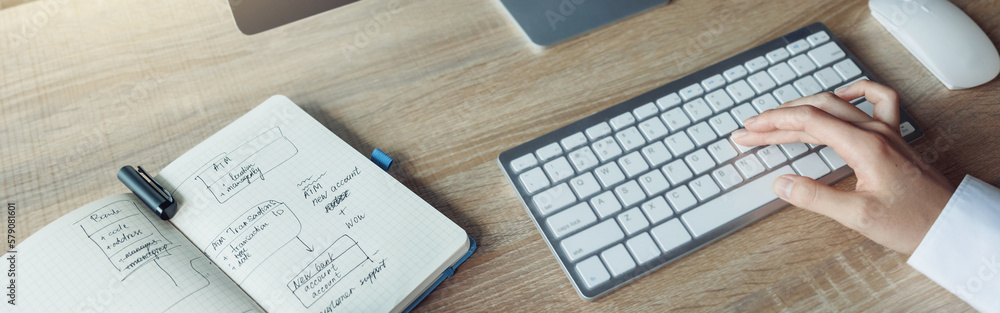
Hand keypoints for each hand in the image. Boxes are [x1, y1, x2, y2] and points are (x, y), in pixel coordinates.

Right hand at [731, 80, 953, 253]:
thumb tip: (780, 183)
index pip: (808, 121)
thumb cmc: (913, 223)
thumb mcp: (857, 217)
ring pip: (838, 105)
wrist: (950, 226)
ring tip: (779, 117)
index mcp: (864, 146)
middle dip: (778, 118)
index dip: (772, 124)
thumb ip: (816, 198)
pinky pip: (879, 100)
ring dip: (804, 107)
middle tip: (751, 130)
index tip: (748, 132)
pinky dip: (856, 92)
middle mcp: (875, 132)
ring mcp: (887, 132)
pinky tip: (842, 96)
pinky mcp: (895, 139)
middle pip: (817, 110)